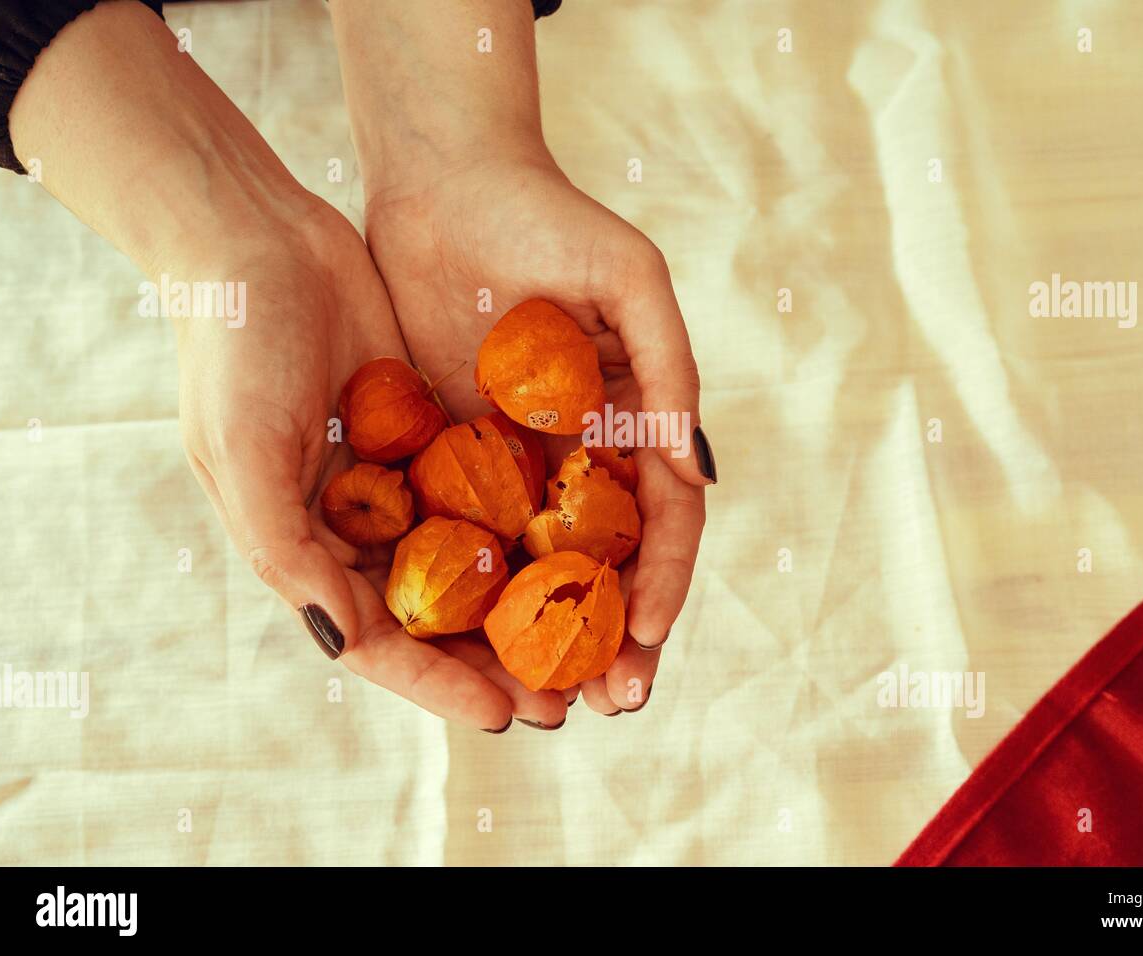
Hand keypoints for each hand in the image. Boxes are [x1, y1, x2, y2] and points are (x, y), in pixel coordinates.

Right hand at [173, 206, 534, 730]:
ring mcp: (398, 479)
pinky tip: (584, 547)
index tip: (503, 716)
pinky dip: (531, 524)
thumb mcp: (242, 454)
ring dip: (524, 606)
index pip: (379, 640)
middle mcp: (355, 525)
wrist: (259, 238)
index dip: (438, 683)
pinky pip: (490, 490)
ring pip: (474, 563)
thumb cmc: (234, 347)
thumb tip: (345, 646)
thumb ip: (285, 551)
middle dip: (497, 661)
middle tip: (565, 698)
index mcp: (304, 548)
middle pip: (438, 617)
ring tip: (586, 642)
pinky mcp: (434, 432)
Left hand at [364, 156, 710, 716]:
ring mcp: (517, 459)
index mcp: (634, 419)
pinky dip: (478, 595)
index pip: (664, 521)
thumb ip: (668, 368)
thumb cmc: (547, 217)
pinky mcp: (450, 453)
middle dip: (612, 636)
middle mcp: (581, 452)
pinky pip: (468, 536)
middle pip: (606, 565)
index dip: (664, 583)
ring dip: (547, 638)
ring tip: (542, 703)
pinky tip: (468, 647)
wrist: (443, 180)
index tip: (646, 639)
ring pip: (539, 569)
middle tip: (606, 705)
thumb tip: (699, 474)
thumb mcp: (628, 280)